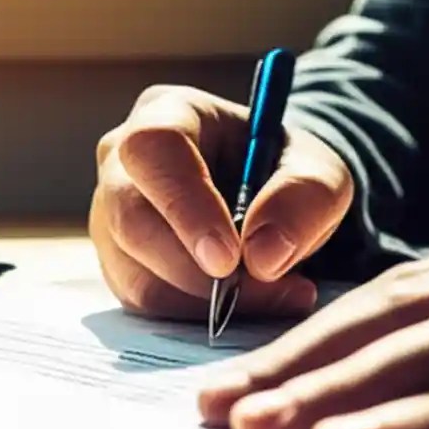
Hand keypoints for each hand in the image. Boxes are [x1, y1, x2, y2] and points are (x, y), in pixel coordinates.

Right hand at [89, 85, 353, 318]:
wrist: (267, 198)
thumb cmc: (284, 172)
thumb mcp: (319, 172)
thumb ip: (302, 200)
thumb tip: (263, 257)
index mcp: (168, 113)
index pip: (154, 149)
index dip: (185, 205)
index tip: (229, 258)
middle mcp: (122, 161)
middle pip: (130, 217)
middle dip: (194, 268)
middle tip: (261, 287)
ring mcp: (109, 215)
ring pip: (133, 270)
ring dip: (201, 299)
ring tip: (271, 296)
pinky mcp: (118, 263)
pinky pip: (142, 301)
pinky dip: (195, 315)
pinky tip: (243, 305)